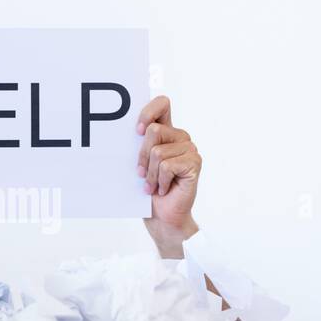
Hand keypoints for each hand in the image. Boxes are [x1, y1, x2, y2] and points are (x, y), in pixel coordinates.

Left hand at [137, 95, 201, 258]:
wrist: (161, 217)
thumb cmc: (148, 190)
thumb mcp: (139, 162)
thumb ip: (138, 143)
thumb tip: (126, 129)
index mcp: (167, 131)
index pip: (163, 103)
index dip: (149, 111)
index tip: (138, 130)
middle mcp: (180, 137)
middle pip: (154, 131)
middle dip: (142, 156)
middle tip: (143, 174)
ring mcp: (190, 149)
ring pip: (158, 152)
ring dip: (151, 174)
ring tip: (154, 185)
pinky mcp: (194, 163)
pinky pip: (167, 165)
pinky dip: (161, 181)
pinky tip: (165, 189)